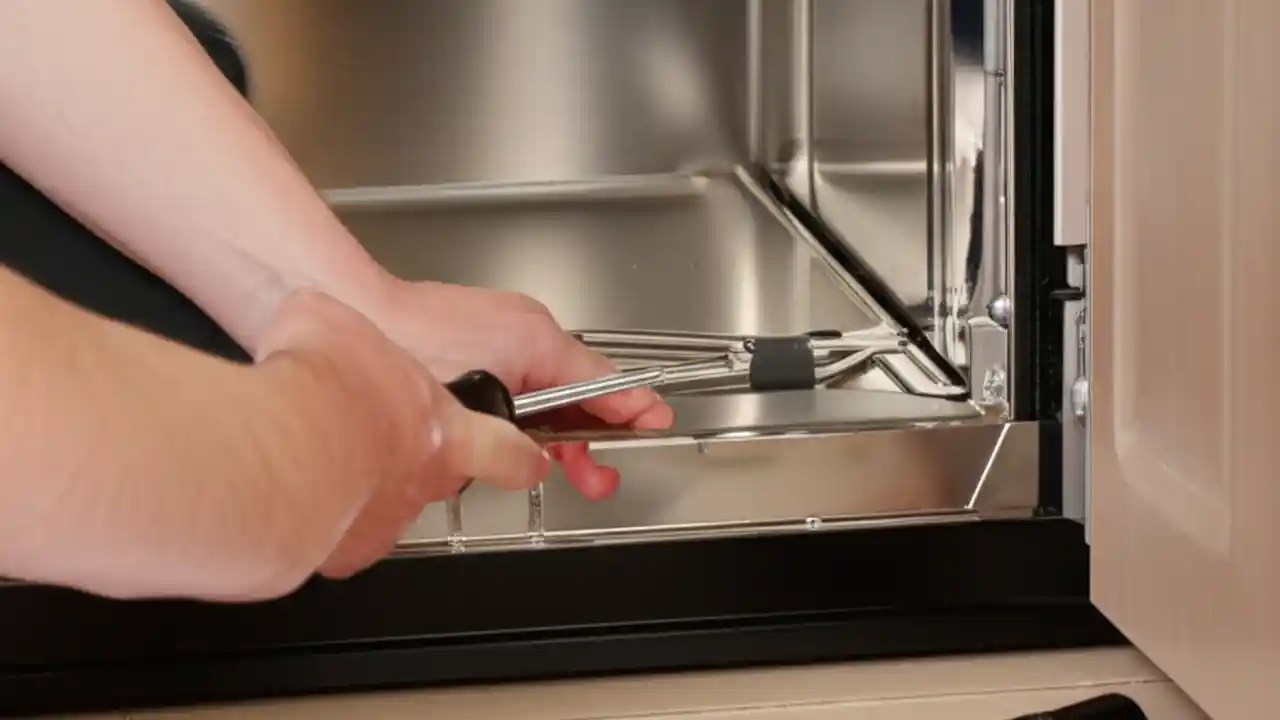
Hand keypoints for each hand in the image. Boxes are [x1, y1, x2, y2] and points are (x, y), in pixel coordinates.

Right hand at [256, 289, 551, 579]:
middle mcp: (427, 479)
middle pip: (435, 471)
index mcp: (448, 428)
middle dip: (411, 453)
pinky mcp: (346, 551)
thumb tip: (322, 319)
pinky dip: (326, 512)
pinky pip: (343, 531)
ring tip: (326, 453)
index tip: (533, 461)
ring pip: (385, 499)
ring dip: (364, 479)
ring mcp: (389, 519)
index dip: (523, 457)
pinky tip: (302, 487)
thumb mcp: (339, 324)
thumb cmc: (324, 388)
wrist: (284, 452)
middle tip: (373, 428)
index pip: (510, 452)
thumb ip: (350, 333)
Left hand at [370, 279, 674, 499]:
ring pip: (546, 384)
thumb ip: (522, 439)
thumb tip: (541, 461)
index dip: (633, 410)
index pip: (604, 382)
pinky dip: (524, 404)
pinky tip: (507, 433)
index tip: (655, 423)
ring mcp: (502, 327)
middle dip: (588, 437)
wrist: (354, 308)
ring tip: (551, 464)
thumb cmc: (405, 343)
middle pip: (577, 390)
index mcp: (539, 341)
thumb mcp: (478, 407)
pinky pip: (520, 371)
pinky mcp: (476, 332)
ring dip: (552, 425)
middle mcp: (526, 328)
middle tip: (595, 477)